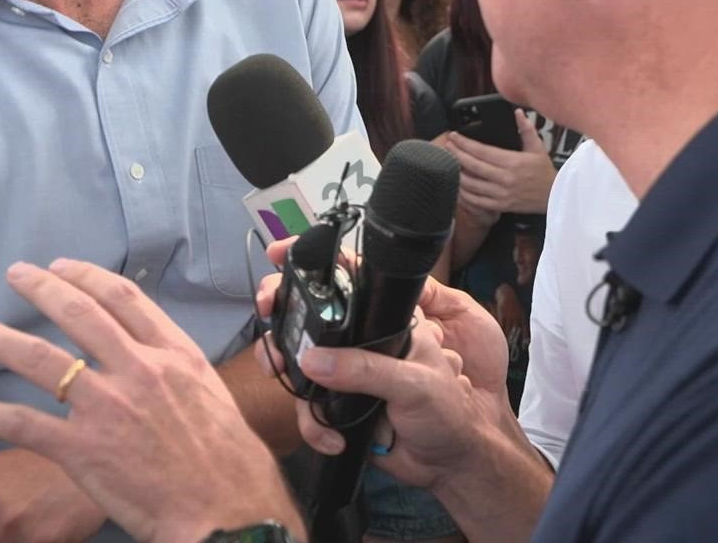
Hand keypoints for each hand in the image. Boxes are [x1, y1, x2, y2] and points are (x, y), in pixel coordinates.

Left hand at [0, 261, 301, 542]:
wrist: (226, 509)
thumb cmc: (226, 460)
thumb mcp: (210, 393)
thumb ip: (175, 369)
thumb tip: (149, 356)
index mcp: (173, 353)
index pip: (122, 298)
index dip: (86, 276)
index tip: (62, 267)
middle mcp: (137, 369)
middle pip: (77, 313)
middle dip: (39, 288)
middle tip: (13, 275)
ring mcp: (106, 407)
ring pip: (39, 359)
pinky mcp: (81, 448)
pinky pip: (21, 422)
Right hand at [254, 245, 511, 492]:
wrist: (448, 463)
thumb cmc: (449, 413)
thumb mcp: (415, 383)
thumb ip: (367, 368)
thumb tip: (313, 359)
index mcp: (390, 321)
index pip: (350, 280)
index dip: (314, 264)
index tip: (280, 255)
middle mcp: (364, 340)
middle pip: (312, 316)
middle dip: (282, 318)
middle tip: (268, 322)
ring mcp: (348, 371)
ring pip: (301, 362)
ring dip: (288, 376)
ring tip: (291, 391)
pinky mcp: (338, 404)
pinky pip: (308, 405)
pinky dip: (312, 423)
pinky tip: (332, 439)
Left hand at [443, 111, 555, 215]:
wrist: (554, 196)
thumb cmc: (544, 171)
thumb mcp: (537, 147)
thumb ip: (526, 128)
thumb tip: (517, 112)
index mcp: (512, 162)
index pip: (482, 151)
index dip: (465, 143)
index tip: (454, 136)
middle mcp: (505, 178)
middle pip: (473, 166)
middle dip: (456, 154)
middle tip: (447, 146)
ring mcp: (501, 194)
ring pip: (471, 184)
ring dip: (457, 174)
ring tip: (450, 164)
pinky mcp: (500, 206)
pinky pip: (477, 201)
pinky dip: (465, 194)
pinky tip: (458, 185)